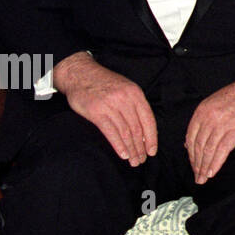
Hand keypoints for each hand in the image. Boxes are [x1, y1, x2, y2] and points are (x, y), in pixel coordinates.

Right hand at [53, 51, 156, 165]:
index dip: (152, 137)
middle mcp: (125, 99)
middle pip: (137, 128)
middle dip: (141, 147)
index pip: (148, 119)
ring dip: (131, 149)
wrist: (81, 74)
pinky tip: (122, 154)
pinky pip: (110, 132)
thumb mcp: (126, 89)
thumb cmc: (105, 83)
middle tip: (141, 160)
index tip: (152, 151)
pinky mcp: (96, 112)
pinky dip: (118, 145)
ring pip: (125, 132)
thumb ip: (135, 106)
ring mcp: (111, 105)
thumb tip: (143, 130)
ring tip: (133, 161)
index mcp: (136, 94)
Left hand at [185, 63, 234, 183]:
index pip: (191, 137)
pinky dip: (216, 163)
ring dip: (205, 167)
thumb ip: (205, 119)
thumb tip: (192, 140)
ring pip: (208, 150)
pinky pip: (222, 150)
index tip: (193, 165)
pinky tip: (213, 172)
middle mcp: (210, 116)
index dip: (191, 154)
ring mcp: (222, 123)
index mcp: (203, 109)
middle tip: (197, 177)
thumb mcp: (217, 101)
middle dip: (196, 164)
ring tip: (204, 178)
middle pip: (198, 146)